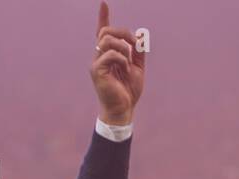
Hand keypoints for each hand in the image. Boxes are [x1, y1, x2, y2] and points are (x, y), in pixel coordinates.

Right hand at [91, 2, 145, 125]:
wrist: (124, 109)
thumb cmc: (128, 91)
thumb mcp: (138, 68)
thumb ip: (138, 52)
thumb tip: (141, 35)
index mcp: (108, 54)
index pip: (103, 32)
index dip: (103, 17)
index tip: (104, 3)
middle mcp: (99, 56)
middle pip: (105, 32)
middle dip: (123, 32)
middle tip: (136, 44)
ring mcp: (97, 63)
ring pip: (106, 40)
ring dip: (123, 46)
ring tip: (130, 60)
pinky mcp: (97, 71)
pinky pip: (109, 54)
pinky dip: (122, 58)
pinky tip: (126, 68)